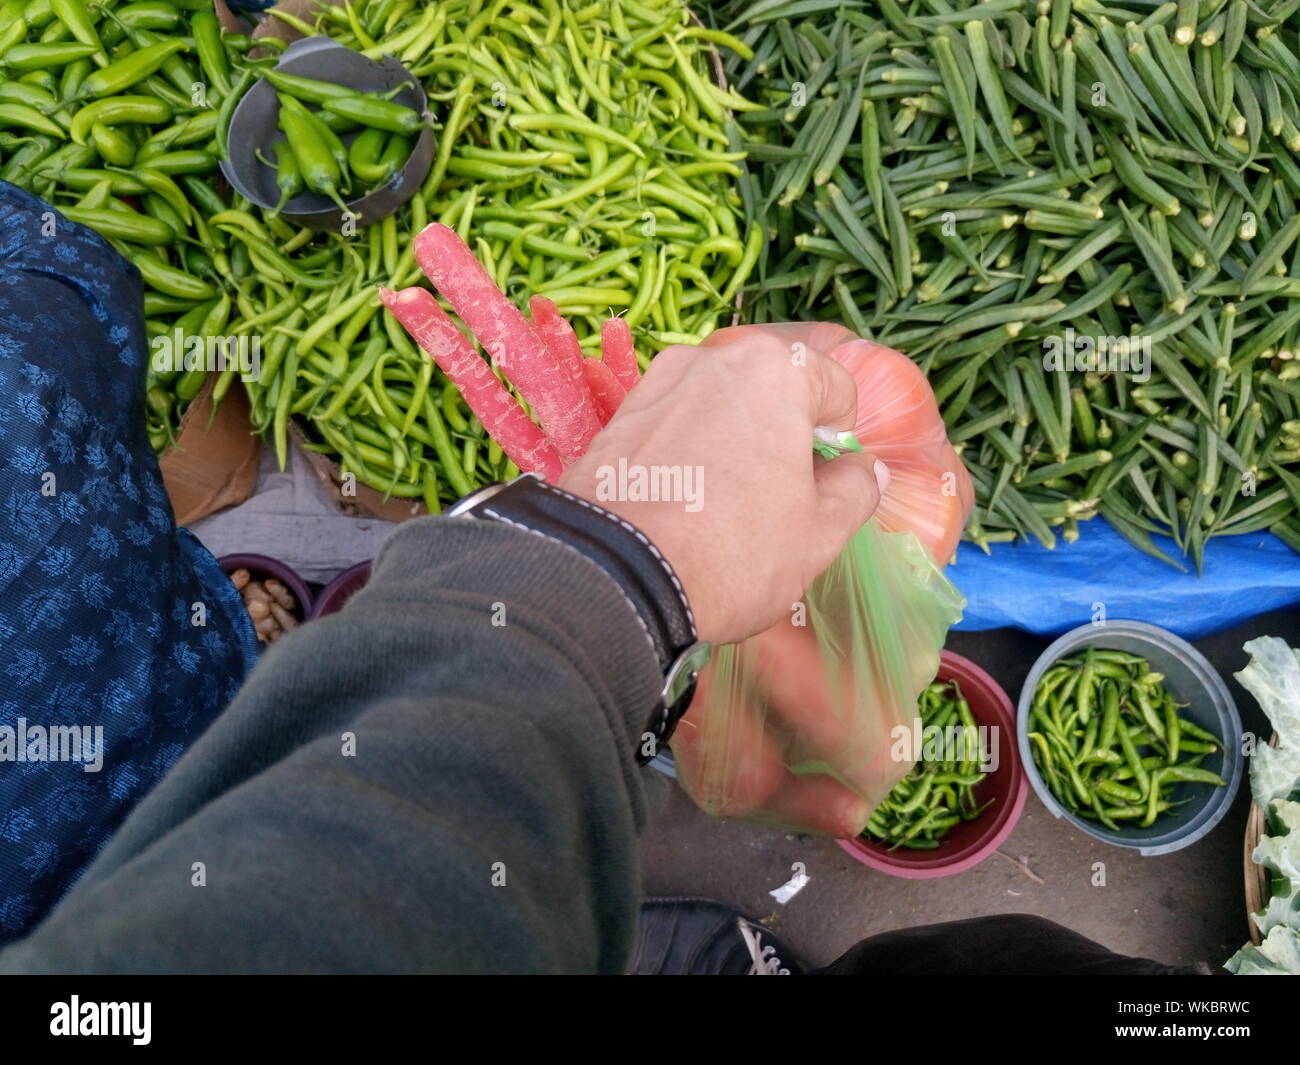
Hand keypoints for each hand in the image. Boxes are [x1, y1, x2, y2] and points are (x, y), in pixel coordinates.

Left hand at [559, 327, 889, 645]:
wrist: (614, 579)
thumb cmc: (733, 552)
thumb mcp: (820, 534)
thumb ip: (856, 490)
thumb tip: (861, 469)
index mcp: (775, 370)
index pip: (835, 391)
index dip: (837, 442)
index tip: (820, 485)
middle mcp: (712, 359)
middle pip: (773, 393)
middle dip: (782, 438)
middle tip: (772, 501)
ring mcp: (657, 384)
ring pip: (719, 409)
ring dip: (731, 445)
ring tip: (720, 510)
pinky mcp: (617, 418)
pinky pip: (673, 429)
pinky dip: (685, 456)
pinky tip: (679, 507)